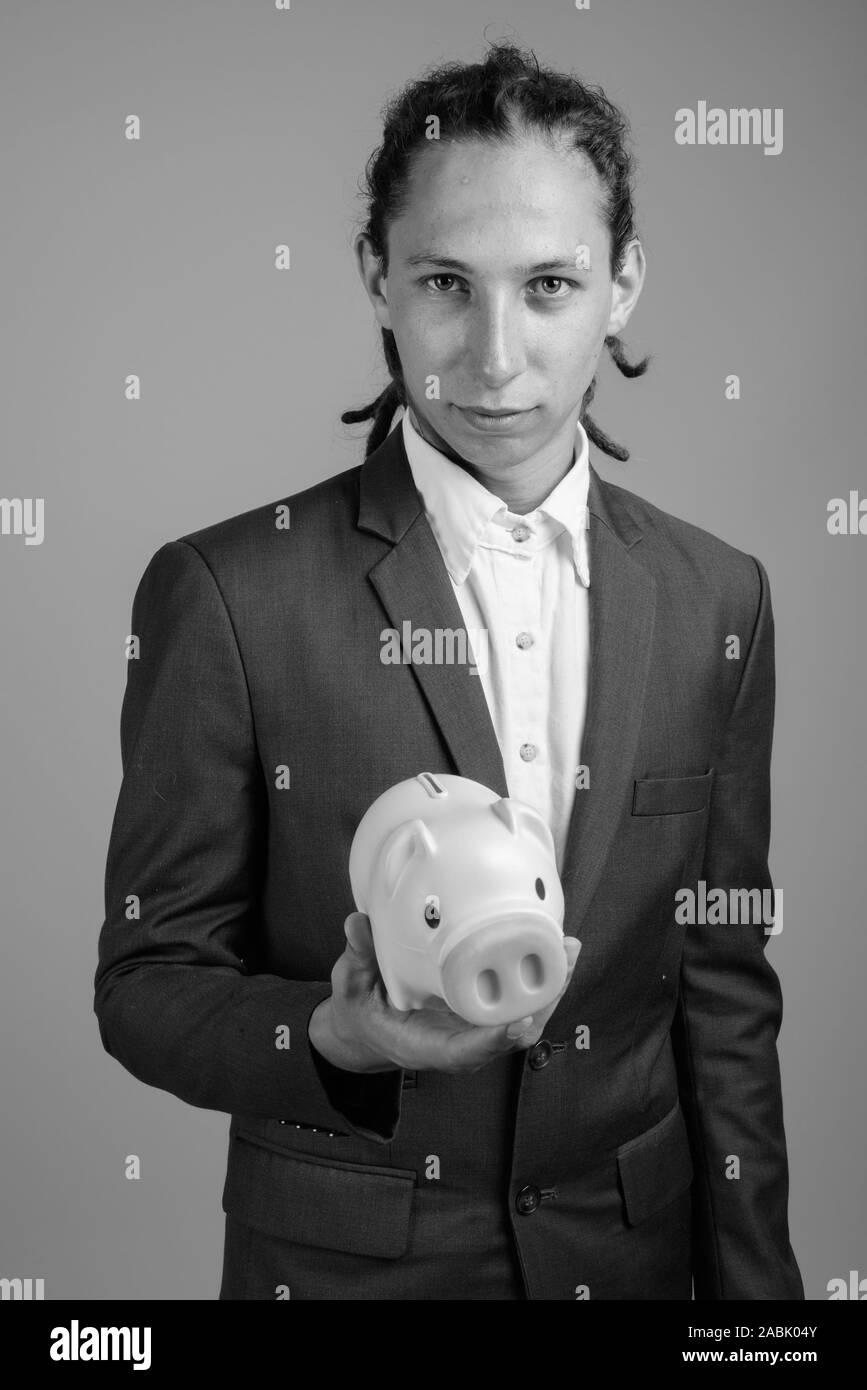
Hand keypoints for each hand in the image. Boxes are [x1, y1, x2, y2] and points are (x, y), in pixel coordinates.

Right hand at [308, 912, 580, 1076]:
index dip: (492, 1042)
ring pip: (522, 1022)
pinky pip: (518, 1005)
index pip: (462, 1053)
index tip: (518, 1024)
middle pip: (508, 1036)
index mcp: (422, 1046)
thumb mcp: (351, 985)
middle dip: (540, 1004)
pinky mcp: (483, 1016)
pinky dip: (540, 982)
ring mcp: (474, 1032)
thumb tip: (357, 924)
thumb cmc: (360, 1010)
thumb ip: (357, 957)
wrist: (366, 1030)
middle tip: (563, 961)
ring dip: (549, 989)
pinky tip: (555, 950)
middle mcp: (457, 1044)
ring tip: (568, 948)